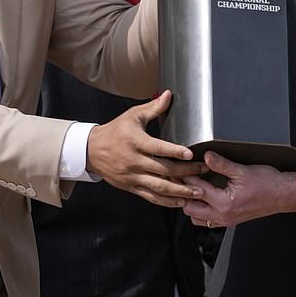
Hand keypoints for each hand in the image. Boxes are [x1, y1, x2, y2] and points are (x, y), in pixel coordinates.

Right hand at [87, 90, 204, 206]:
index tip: (190, 154)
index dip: (175, 151)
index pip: (158, 148)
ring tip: (198, 193)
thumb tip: (168, 95)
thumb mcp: (133, 116)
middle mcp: (134, 161)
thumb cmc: (115, 131)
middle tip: (203, 172)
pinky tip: (180, 201)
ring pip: (159, 187)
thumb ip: (153, 107)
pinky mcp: (131, 187)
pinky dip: (167, 201)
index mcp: (136, 141)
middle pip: (163, 170)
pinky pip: (151, 197)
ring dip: (180, 191)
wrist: (91, 150)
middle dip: (186, 172)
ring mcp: (133, 176)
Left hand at [181, 151, 295, 227]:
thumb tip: (206, 156)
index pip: (196, 190)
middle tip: (181, 177)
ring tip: (190, 187)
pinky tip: (203, 196)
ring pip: (196, 217)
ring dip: (191, 203)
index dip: (186, 177)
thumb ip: (222, 164)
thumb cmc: (267, 183)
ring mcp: (226, 220)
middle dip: (183, 193)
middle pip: (189, 209)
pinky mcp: (230, 220)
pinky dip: (200, 209)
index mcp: (224, 203)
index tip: (179, 168)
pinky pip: (207, 220)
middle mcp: (223, 216)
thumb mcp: (242, 170)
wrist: (283, 195)